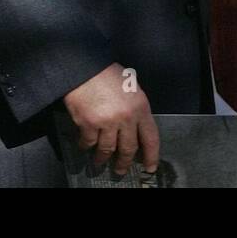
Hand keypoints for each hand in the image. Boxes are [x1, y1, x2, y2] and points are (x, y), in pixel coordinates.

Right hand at [63, 62, 158, 176]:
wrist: (85, 66)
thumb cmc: (108, 74)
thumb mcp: (131, 88)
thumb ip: (135, 108)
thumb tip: (134, 129)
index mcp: (141, 107)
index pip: (151, 137)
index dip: (151, 155)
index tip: (150, 167)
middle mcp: (126, 118)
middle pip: (128, 149)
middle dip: (124, 163)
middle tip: (121, 171)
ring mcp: (107, 123)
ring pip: (107, 150)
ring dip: (102, 159)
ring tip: (99, 163)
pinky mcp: (89, 125)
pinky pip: (89, 143)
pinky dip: (86, 147)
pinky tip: (85, 146)